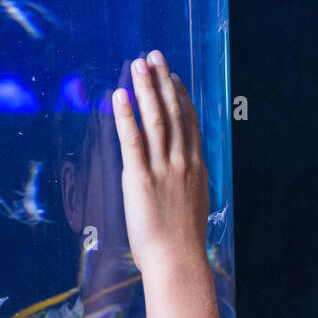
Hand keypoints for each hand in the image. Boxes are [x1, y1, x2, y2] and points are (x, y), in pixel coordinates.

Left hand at [112, 50, 210, 272]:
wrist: (178, 261)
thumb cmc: (182, 243)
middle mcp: (182, 162)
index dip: (180, 96)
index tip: (172, 76)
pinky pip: (133, 141)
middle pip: (173, 113)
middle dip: (162, 81)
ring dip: (147, 88)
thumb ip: (187, 185)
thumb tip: (184, 178)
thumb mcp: (192, 206)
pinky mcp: (142, 179)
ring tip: (139, 63)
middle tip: (153, 56)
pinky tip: (121, 94)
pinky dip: (127, 116)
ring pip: (156, 120)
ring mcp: (164, 169)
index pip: (189, 122)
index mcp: (196, 168)